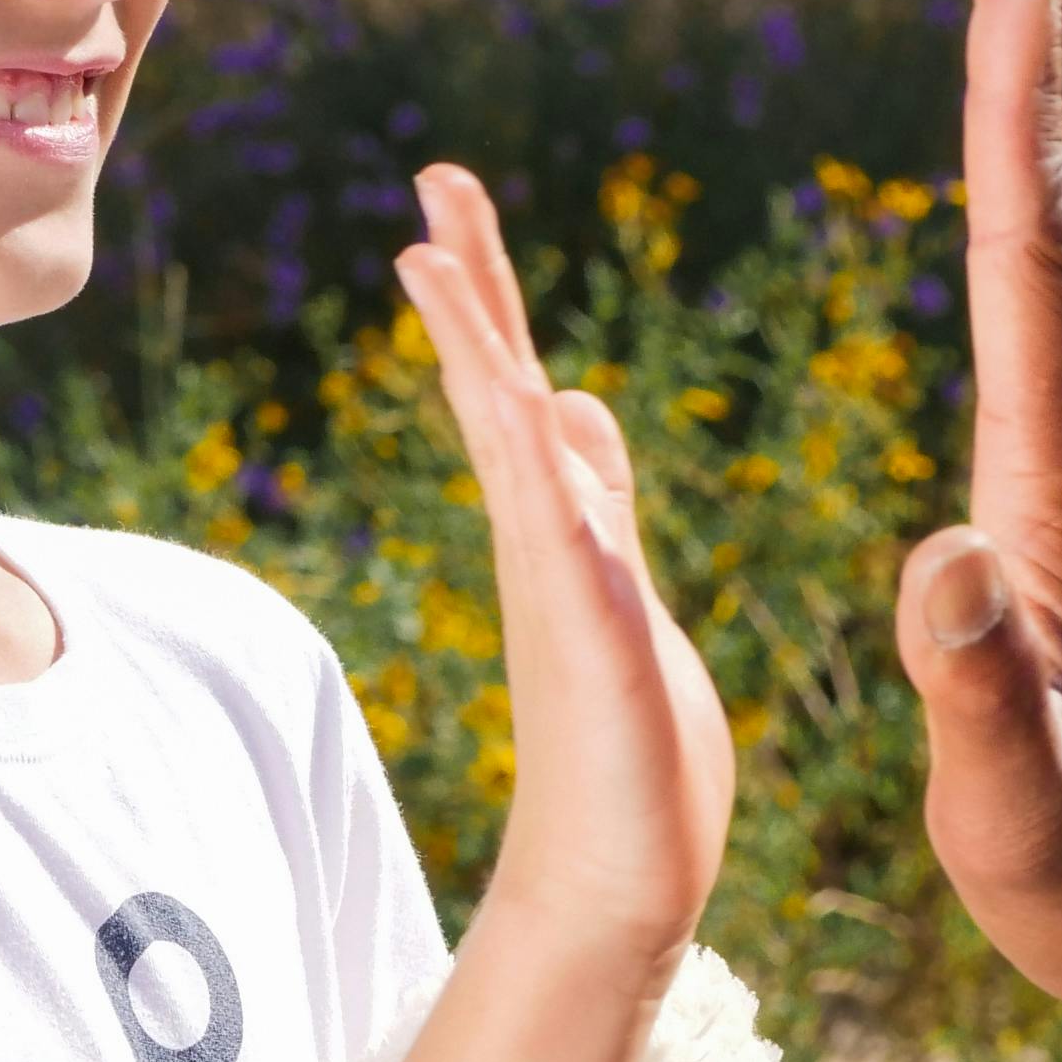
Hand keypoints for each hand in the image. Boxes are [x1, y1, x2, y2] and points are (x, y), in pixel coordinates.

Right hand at [401, 166, 733, 968]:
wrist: (623, 882)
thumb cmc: (631, 749)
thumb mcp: (622, 589)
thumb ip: (592, 501)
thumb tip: (571, 399)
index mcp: (560, 528)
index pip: (515, 388)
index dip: (484, 298)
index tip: (448, 207)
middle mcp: (546, 544)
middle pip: (495, 388)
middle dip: (470, 285)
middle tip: (437, 178)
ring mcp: (562, 586)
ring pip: (507, 442)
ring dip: (476, 347)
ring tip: (431, 256)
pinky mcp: (594, 636)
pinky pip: (559, 530)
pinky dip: (537, 461)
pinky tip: (525, 395)